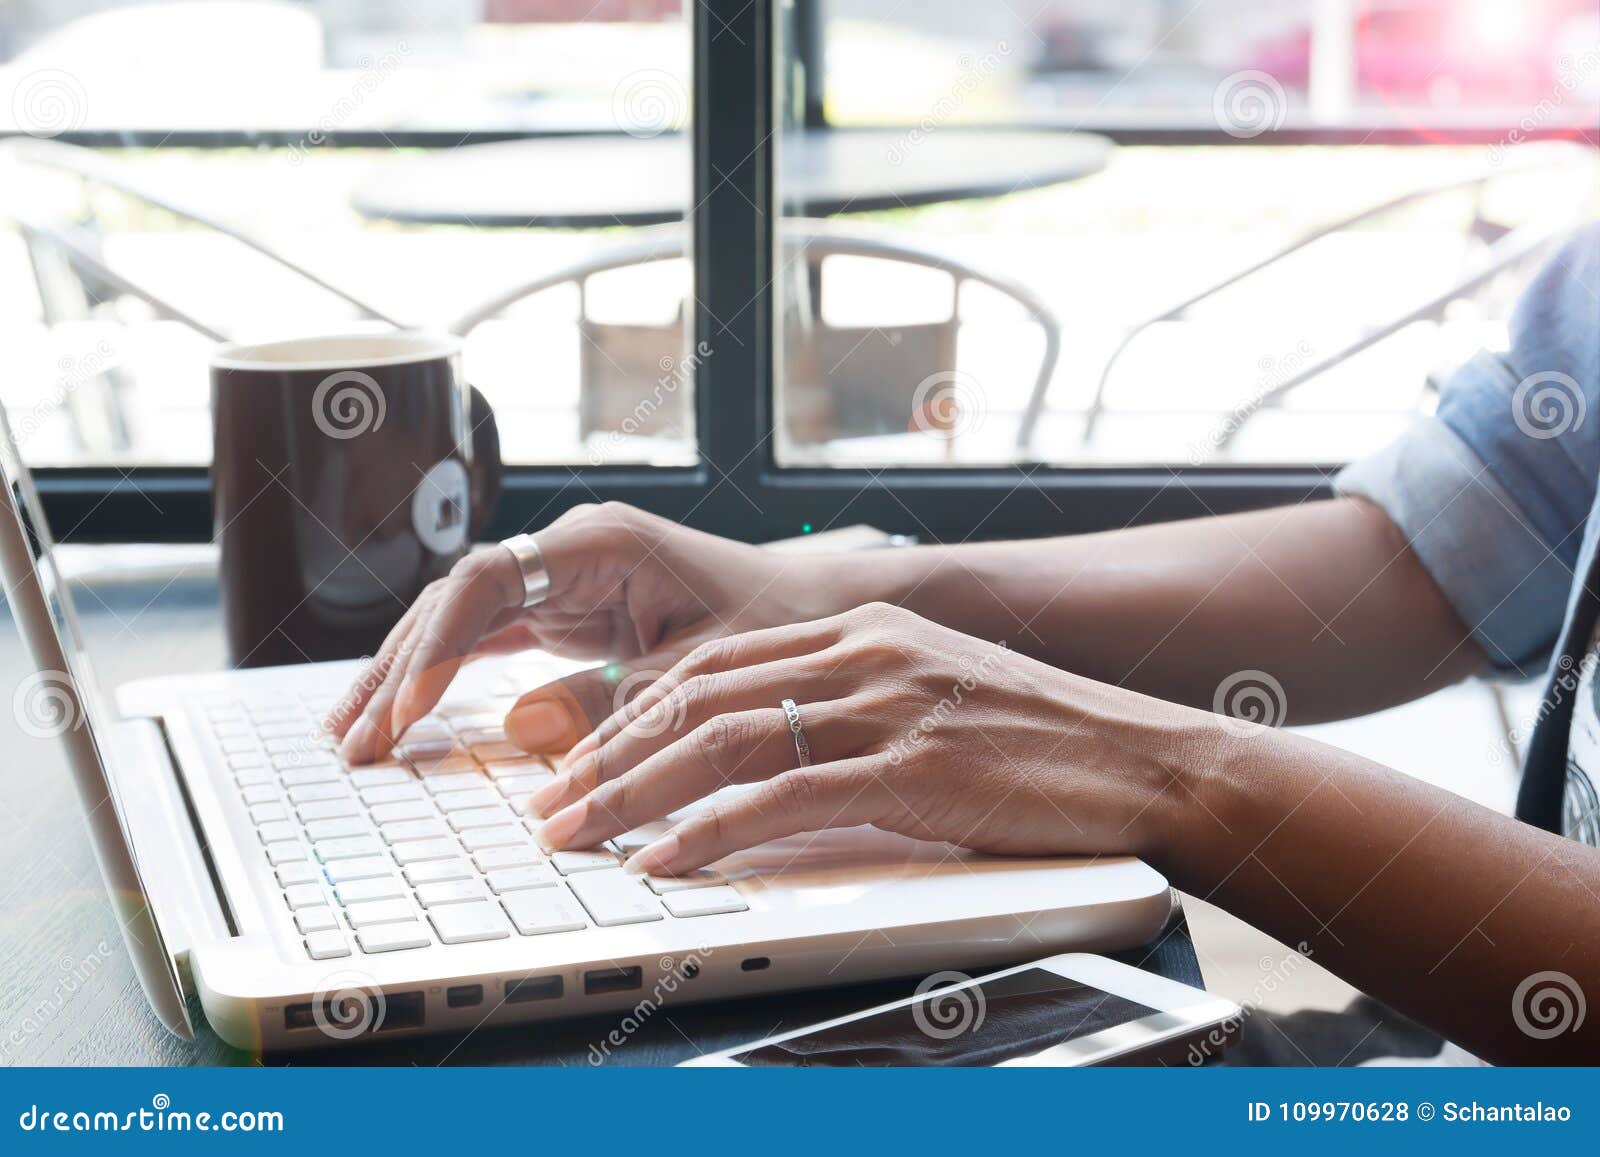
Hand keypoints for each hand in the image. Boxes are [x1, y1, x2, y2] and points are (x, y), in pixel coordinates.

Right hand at [329, 503, 840, 762]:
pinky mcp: (569, 609)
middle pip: (453, 599)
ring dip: (408, 673)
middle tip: (353, 742)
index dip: (434, 648)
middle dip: (400, 669)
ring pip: (460, 619)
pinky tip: (407, 715)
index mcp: (598, 542)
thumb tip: (516, 732)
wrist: (814, 607)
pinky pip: (489, 637)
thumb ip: (612, 701)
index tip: (404, 715)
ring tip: (353, 735)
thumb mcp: (697, 671)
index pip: (483, 582)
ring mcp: (564, 577)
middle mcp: (569, 550)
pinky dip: (448, 676)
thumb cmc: (773, 622)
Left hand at [530, 602, 1208, 874]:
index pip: (714, 664)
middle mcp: (862, 651)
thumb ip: (850, 705)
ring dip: (635, 791)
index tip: (581, 759)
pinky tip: (666, 857)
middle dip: (610, 753)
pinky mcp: (911, 765)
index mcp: (859, 627)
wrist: (1142, 757)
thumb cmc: (1038, 739)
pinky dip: (710, 829)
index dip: (632, 714)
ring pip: (724, 739)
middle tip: (551, 802)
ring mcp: (886, 703)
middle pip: (699, 695)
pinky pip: (783, 794)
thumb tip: (766, 755)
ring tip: (577, 833)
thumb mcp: (931, 696)